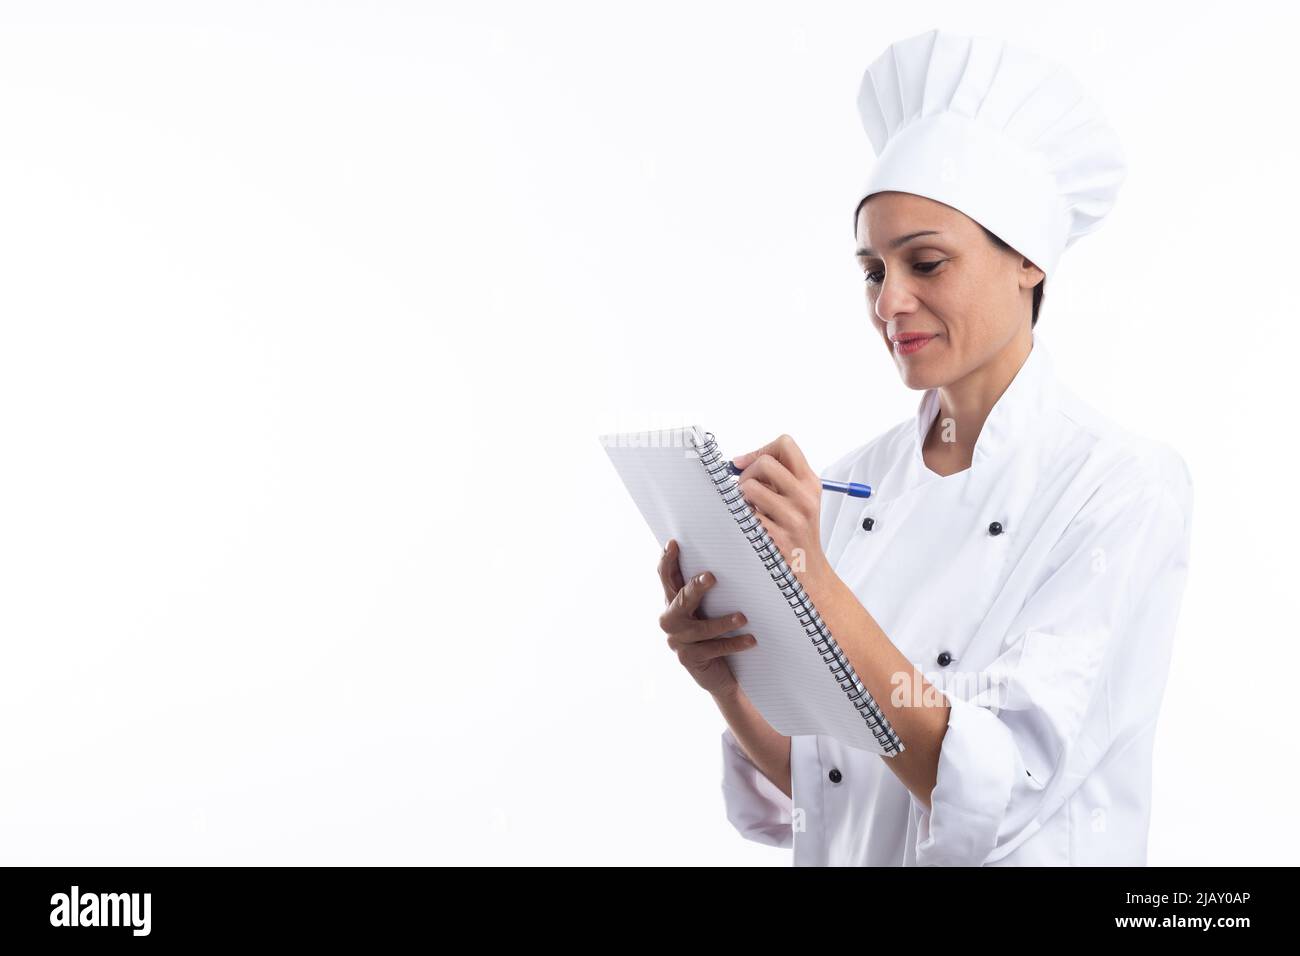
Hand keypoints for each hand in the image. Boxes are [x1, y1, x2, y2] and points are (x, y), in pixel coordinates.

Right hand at [657, 538, 756, 700]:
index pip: (666, 578)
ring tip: (743, 618)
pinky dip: (733, 644)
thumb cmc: (719, 634)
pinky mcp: (688, 659)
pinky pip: (712, 649)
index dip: (667, 561)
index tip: (674, 544)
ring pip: (699, 629)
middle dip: (695, 588)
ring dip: (722, 623)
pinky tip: (751, 641)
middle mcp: (671, 620)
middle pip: (680, 600)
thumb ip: (715, 590)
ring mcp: (677, 641)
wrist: (722, 676)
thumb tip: (738, 558)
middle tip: (712, 577)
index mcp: (674, 602)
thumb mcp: (713, 610)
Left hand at [731, 434, 832, 588]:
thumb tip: (738, 461)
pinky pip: (747, 516)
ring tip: (750, 510)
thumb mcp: (799, 499)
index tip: (747, 465)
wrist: (810, 572)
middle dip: (747, 474)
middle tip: (746, 490)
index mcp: (810, 483)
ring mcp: (793, 518)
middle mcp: (805, 498)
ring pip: (751, 488)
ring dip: (742, 498)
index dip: (760, 450)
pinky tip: (753, 528)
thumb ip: (778, 477)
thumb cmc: (797, 533)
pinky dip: (743, 519)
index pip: (785, 444)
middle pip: (766, 463)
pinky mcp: (778, 537)